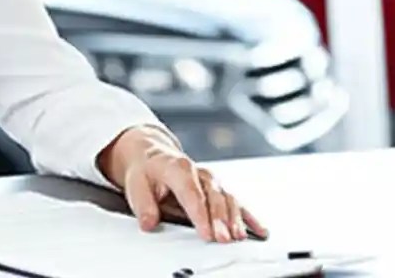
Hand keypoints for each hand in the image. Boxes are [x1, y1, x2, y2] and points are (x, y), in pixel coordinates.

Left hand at [98, 126, 266, 243]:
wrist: (152, 155)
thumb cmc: (146, 169)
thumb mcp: (135, 183)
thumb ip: (143, 204)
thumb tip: (148, 222)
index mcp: (178, 167)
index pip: (192, 192)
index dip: (200, 214)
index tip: (206, 233)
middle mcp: (198, 172)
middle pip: (214, 196)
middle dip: (220, 219)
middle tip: (223, 239)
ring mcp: (210, 180)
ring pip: (227, 198)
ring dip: (235, 218)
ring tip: (238, 236)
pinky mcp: (218, 189)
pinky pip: (236, 202)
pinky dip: (248, 216)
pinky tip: (259, 229)